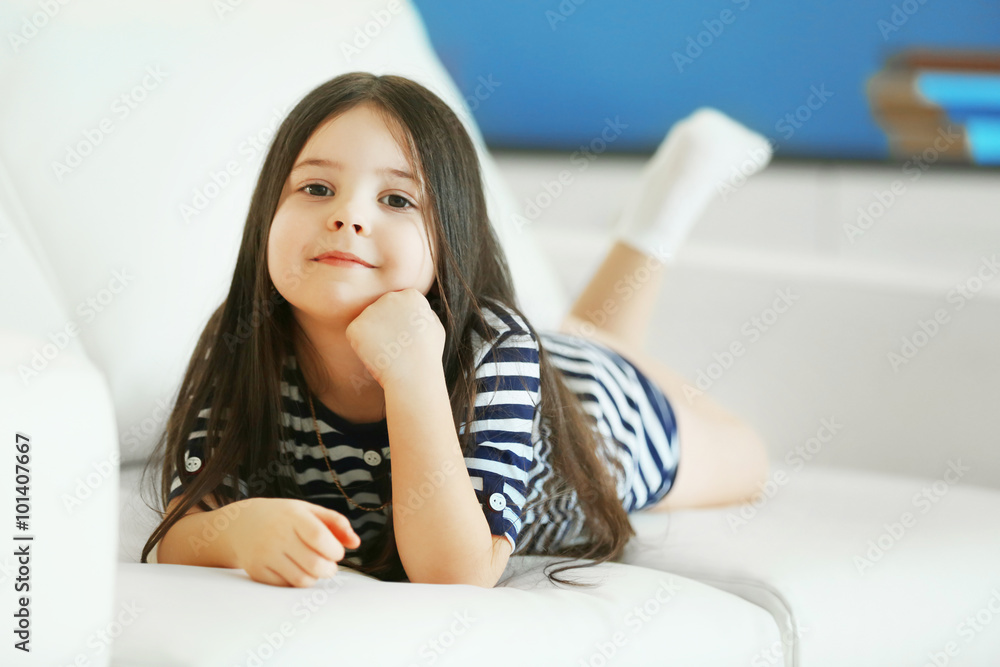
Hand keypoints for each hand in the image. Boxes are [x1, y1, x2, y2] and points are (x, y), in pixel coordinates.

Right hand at [227, 498, 361, 587]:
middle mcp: (277, 535)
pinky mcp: (256, 571)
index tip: (337, 552)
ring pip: (302, 580)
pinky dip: (297, 582)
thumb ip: (336, 523)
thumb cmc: (283, 517)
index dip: (335, 550)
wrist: (240, 524)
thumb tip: (356, 543)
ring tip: (315, 568)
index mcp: (292, 516)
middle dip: (330, 569)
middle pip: (314, 564)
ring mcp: (265, 554)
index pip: (320, 537)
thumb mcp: (308, 510)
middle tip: (329, 565)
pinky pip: (285, 586)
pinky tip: (296, 570)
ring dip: (315, 578)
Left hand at [344, 288, 445, 387]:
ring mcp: (370, 311)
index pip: (401, 303)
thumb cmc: (428, 355)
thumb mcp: (436, 326)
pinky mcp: (356, 326)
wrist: (413, 374)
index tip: (409, 336)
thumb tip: (413, 311)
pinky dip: (362, 346)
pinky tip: (376, 355)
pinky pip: (356, 334)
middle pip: (383, 309)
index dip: (404, 322)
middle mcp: (390, 297)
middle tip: (396, 345)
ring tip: (388, 351)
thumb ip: (423, 313)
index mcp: (410, 295)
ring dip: (374, 335)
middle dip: (387, 325)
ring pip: (369, 322)